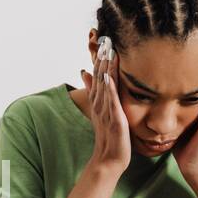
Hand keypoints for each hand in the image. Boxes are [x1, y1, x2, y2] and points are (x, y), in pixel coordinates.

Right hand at [80, 46, 129, 178]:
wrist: (109, 160)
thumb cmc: (109, 137)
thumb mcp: (101, 111)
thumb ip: (94, 92)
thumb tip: (84, 72)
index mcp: (98, 101)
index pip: (98, 76)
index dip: (99, 58)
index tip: (102, 39)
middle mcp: (100, 104)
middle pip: (99, 77)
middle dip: (101, 58)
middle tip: (104, 37)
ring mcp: (105, 111)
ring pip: (105, 86)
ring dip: (105, 68)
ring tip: (106, 50)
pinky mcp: (113, 120)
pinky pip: (111, 101)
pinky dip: (109, 88)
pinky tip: (108, 76)